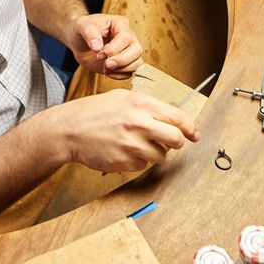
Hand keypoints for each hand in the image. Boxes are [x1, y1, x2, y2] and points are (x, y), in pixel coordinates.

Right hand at [53, 89, 199, 172]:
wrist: (69, 129)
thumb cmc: (94, 111)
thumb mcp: (121, 98)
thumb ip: (147, 106)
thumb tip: (173, 119)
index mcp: (139, 103)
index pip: (177, 117)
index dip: (190, 127)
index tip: (194, 134)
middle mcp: (138, 123)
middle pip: (175, 139)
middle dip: (176, 142)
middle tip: (168, 142)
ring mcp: (131, 144)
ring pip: (161, 156)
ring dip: (154, 153)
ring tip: (137, 144)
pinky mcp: (124, 162)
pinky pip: (143, 166)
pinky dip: (138, 161)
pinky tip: (123, 151)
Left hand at [65, 14, 142, 78]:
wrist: (78, 41)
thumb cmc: (81, 29)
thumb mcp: (81, 26)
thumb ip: (89, 33)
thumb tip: (97, 46)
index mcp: (120, 23)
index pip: (126, 37)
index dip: (115, 48)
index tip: (99, 52)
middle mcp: (128, 36)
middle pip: (137, 50)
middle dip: (121, 60)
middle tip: (106, 64)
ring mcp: (128, 50)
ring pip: (137, 62)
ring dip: (121, 69)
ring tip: (105, 67)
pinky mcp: (124, 63)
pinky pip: (129, 73)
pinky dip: (118, 75)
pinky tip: (106, 71)